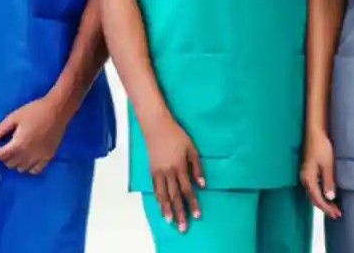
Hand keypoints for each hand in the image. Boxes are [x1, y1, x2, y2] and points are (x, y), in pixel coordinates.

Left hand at [0, 94, 68, 174]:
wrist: (58, 110)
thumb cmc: (34, 111)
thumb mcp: (14, 117)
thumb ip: (0, 130)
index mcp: (18, 144)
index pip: (2, 156)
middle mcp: (27, 155)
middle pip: (10, 164)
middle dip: (6, 157)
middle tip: (8, 147)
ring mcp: (39, 157)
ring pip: (22, 169)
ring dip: (17, 163)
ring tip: (18, 152)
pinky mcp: (48, 157)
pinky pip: (36, 170)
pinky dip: (30, 167)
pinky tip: (29, 159)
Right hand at [144, 111, 203, 232]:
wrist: (156, 126)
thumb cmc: (176, 135)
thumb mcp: (191, 148)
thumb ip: (197, 167)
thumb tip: (202, 185)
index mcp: (180, 167)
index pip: (187, 189)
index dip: (192, 203)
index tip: (196, 215)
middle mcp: (168, 172)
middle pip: (174, 196)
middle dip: (179, 212)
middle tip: (182, 227)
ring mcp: (158, 172)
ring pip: (162, 194)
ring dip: (166, 209)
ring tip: (170, 220)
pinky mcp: (151, 170)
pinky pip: (155, 187)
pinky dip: (158, 198)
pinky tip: (160, 206)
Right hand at [300, 130, 340, 218]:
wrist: (315, 133)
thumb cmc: (321, 146)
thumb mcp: (327, 165)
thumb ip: (328, 181)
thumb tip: (329, 197)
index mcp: (308, 178)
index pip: (317, 199)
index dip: (327, 208)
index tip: (336, 213)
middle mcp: (304, 178)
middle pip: (313, 198)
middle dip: (325, 207)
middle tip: (337, 214)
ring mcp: (305, 175)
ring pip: (313, 194)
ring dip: (323, 202)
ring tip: (334, 208)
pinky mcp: (309, 172)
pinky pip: (313, 188)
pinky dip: (320, 195)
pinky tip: (327, 195)